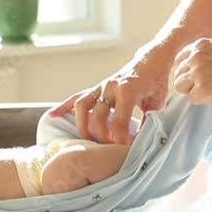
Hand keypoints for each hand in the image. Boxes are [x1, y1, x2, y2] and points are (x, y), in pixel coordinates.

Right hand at [49, 49, 170, 144]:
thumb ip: (150, 121)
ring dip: (82, 126)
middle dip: (101, 137)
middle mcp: (110, 86)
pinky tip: (53, 116)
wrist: (151, 60)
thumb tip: (143, 142)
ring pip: (82, 106)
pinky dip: (63, 106)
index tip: (124, 151)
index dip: (120, 139)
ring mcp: (101, 86)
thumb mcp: (158, 102)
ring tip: (86, 142)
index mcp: (127, 90)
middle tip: (108, 151)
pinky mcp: (96, 87)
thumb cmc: (156, 82)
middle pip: (98, 117)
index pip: (119, 121)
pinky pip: (76, 97)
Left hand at [173, 38, 211, 103]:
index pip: (181, 59)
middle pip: (178, 74)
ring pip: (180, 87)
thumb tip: (207, 66)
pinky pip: (192, 99)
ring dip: (193, 91)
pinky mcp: (202, 90)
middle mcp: (195, 57)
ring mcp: (197, 73)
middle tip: (206, 87)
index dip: (188, 70)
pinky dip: (203, 100)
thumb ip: (210, 55)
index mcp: (201, 45)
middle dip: (188, 82)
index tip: (197, 76)